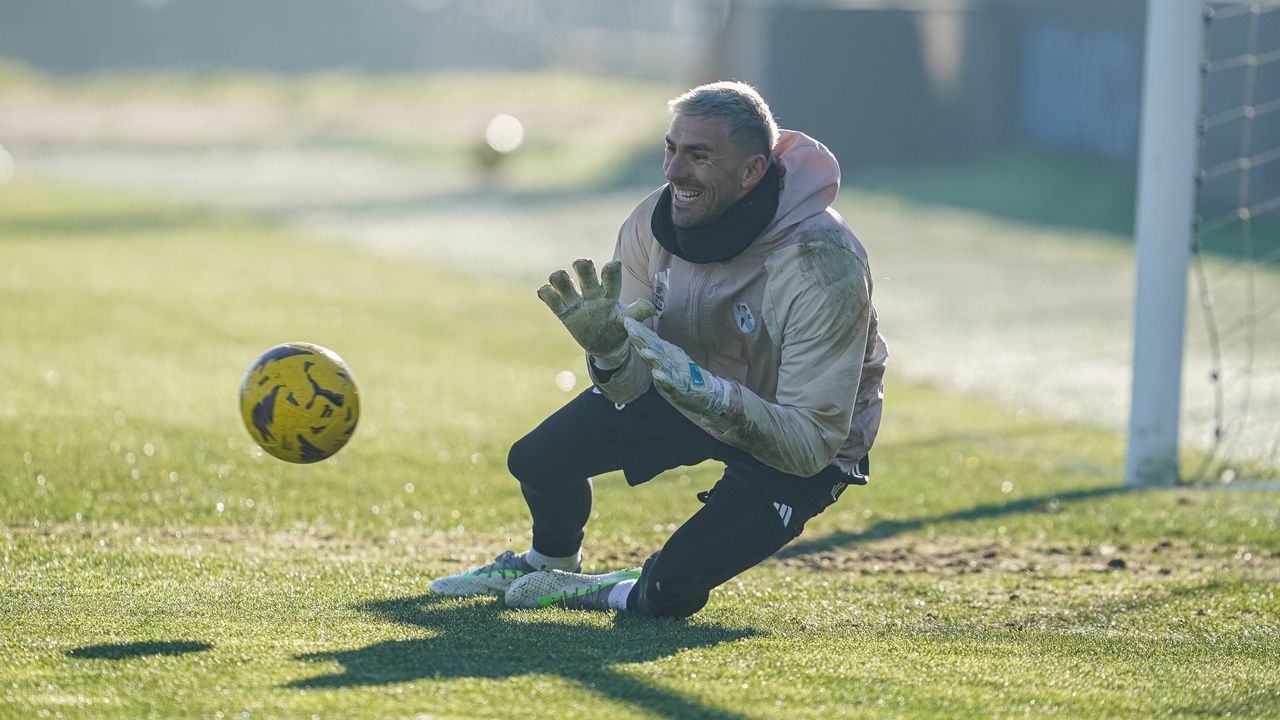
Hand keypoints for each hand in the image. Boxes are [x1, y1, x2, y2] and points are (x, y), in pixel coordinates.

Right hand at [538, 259, 655, 356]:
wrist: (604, 345)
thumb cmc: (617, 329)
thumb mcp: (627, 324)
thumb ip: (636, 314)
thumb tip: (650, 307)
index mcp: (609, 293)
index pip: (610, 276)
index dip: (610, 270)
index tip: (613, 266)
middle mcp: (591, 292)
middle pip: (583, 269)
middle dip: (582, 266)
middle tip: (581, 266)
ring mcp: (575, 301)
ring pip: (562, 279)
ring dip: (559, 278)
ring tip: (562, 284)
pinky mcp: (562, 312)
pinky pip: (549, 297)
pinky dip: (546, 293)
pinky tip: (548, 293)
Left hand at [624, 317, 729, 416]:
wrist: (708, 392)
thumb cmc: (685, 375)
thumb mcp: (669, 360)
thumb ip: (656, 351)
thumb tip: (639, 341)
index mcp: (668, 352)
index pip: (651, 339)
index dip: (639, 330)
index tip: (626, 320)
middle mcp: (672, 359)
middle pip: (655, 347)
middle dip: (642, 337)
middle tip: (629, 326)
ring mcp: (676, 373)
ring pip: (663, 364)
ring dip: (654, 357)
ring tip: (644, 351)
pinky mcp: (680, 388)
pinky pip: (671, 384)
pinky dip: (664, 379)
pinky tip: (657, 375)